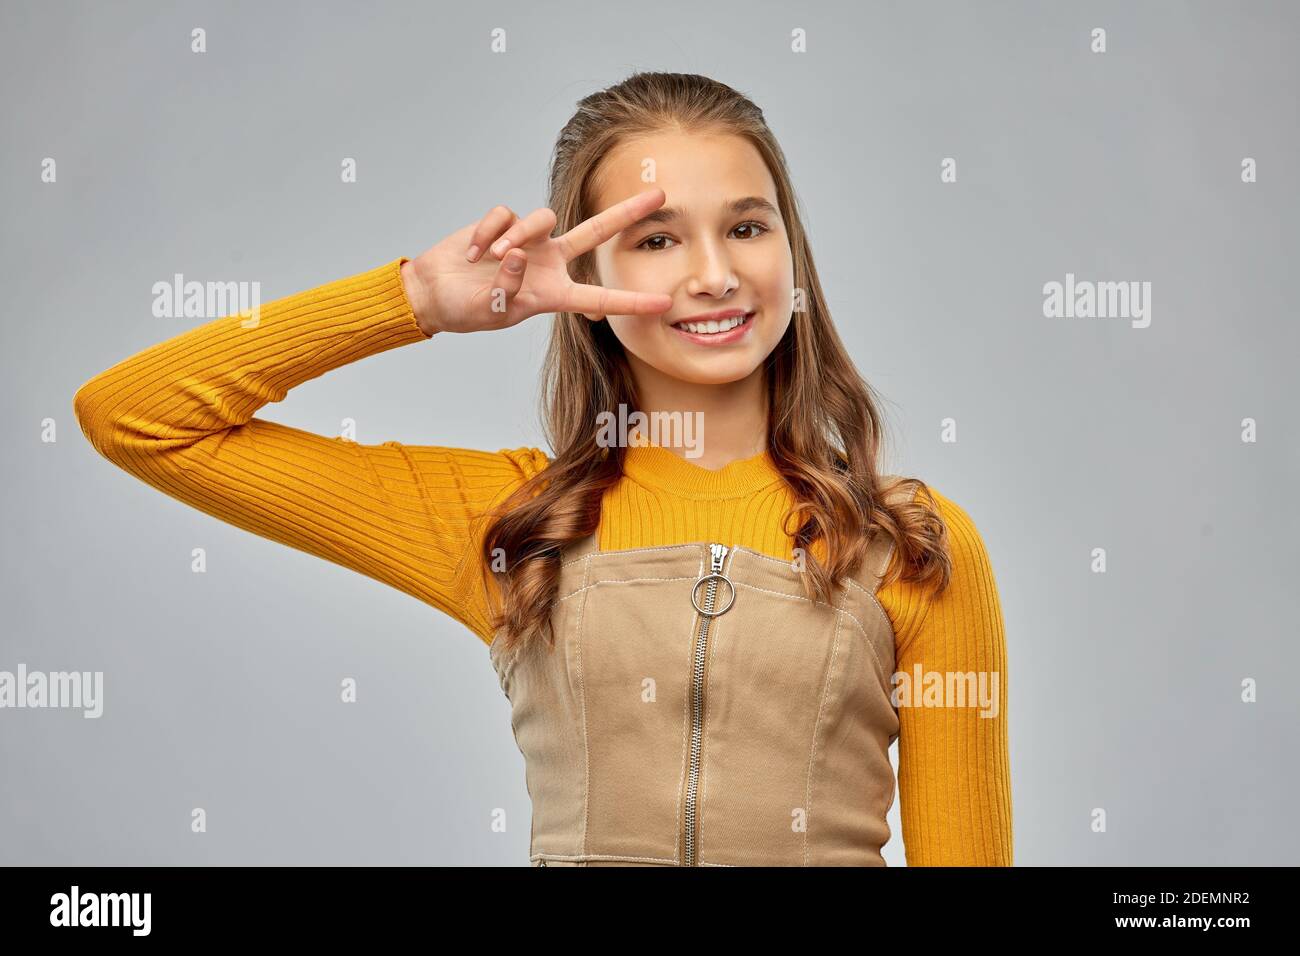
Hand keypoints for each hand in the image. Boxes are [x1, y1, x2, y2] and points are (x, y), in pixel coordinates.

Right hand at [401, 187, 673, 334]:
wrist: (433, 292)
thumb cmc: (465, 309)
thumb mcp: (491, 310)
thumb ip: (509, 286)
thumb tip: (519, 254)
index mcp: (555, 293)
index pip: (601, 298)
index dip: (632, 302)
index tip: (665, 304)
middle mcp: (549, 262)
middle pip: (597, 232)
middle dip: (627, 213)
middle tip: (661, 196)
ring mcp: (529, 240)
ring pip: (541, 218)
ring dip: (516, 236)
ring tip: (491, 257)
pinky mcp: (505, 223)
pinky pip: (506, 215)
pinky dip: (488, 231)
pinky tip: (474, 251)